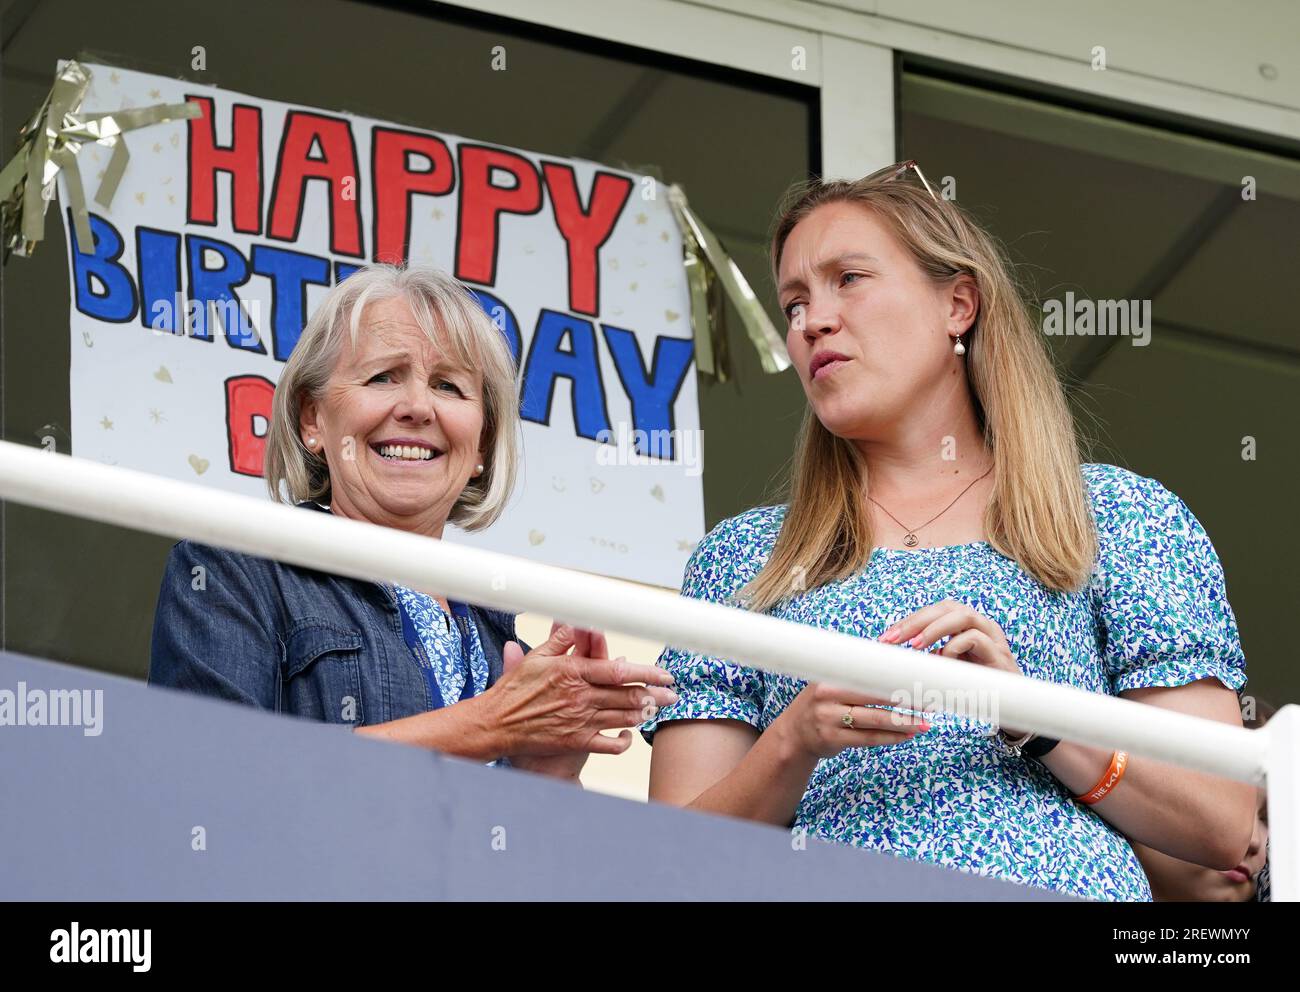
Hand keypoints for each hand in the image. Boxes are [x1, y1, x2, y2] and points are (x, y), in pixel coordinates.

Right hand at [485, 622, 677, 769]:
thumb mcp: (537, 658)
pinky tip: (630, 735)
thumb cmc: (514, 690)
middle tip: (672, 694)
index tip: (664, 674)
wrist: (496, 724)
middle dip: (655, 695)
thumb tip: (579, 621)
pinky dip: (624, 741)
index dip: (647, 673)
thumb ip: (562, 639)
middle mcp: (580, 696)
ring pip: (623, 717)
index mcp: (572, 672)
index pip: (619, 671)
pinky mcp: (575, 741)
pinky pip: (608, 744)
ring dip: (644, 714)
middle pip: (628, 696)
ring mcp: (579, 721)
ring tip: (658, 709)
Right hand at [775, 681, 929, 761]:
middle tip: (930, 702)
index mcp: (831, 678)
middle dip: (905, 700)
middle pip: (874, 697)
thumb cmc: (821, 704)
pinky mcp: (833, 739)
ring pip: (874, 720)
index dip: (894, 678)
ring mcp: (829, 720)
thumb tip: (890, 649)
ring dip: (903, 722)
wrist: (794, 734)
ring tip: (925, 724)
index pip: (869, 676)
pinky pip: (868, 739)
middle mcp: (828, 697)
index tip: (919, 678)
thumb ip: (856, 670)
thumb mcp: (831, 682)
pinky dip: (891, 737)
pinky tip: (907, 736)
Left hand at [879, 599, 1025, 734]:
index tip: (885, 639)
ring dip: (934, 629)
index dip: (909, 621)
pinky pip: (976, 638)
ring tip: (915, 646)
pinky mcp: (1000, 654)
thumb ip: (927, 659)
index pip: (935, 611)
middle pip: (947, 607)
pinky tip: (943, 660)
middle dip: (916, 621)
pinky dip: (955, 646)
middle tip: (893, 639)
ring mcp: (992, 637)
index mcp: (965, 625)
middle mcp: (980, 625)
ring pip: (963, 615)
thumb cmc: (974, 687)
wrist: (1010, 709)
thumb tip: (893, 659)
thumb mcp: (945, 670)